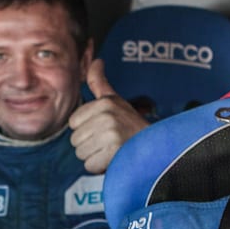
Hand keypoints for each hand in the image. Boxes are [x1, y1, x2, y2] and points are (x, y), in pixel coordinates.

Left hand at [69, 59, 147, 173]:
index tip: (103, 129)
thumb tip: (96, 61)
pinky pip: (90, 165)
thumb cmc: (131, 125)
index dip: (86, 129)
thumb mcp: (115, 100)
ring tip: (112, 150)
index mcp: (104, 103)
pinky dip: (100, 167)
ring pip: (81, 153)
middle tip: (109, 141)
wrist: (156, 147)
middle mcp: (106, 116)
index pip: (73, 123)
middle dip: (90, 144)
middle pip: (75, 140)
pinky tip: (114, 159)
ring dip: (95, 156)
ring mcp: (110, 134)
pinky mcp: (113, 152)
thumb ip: (99, 82)